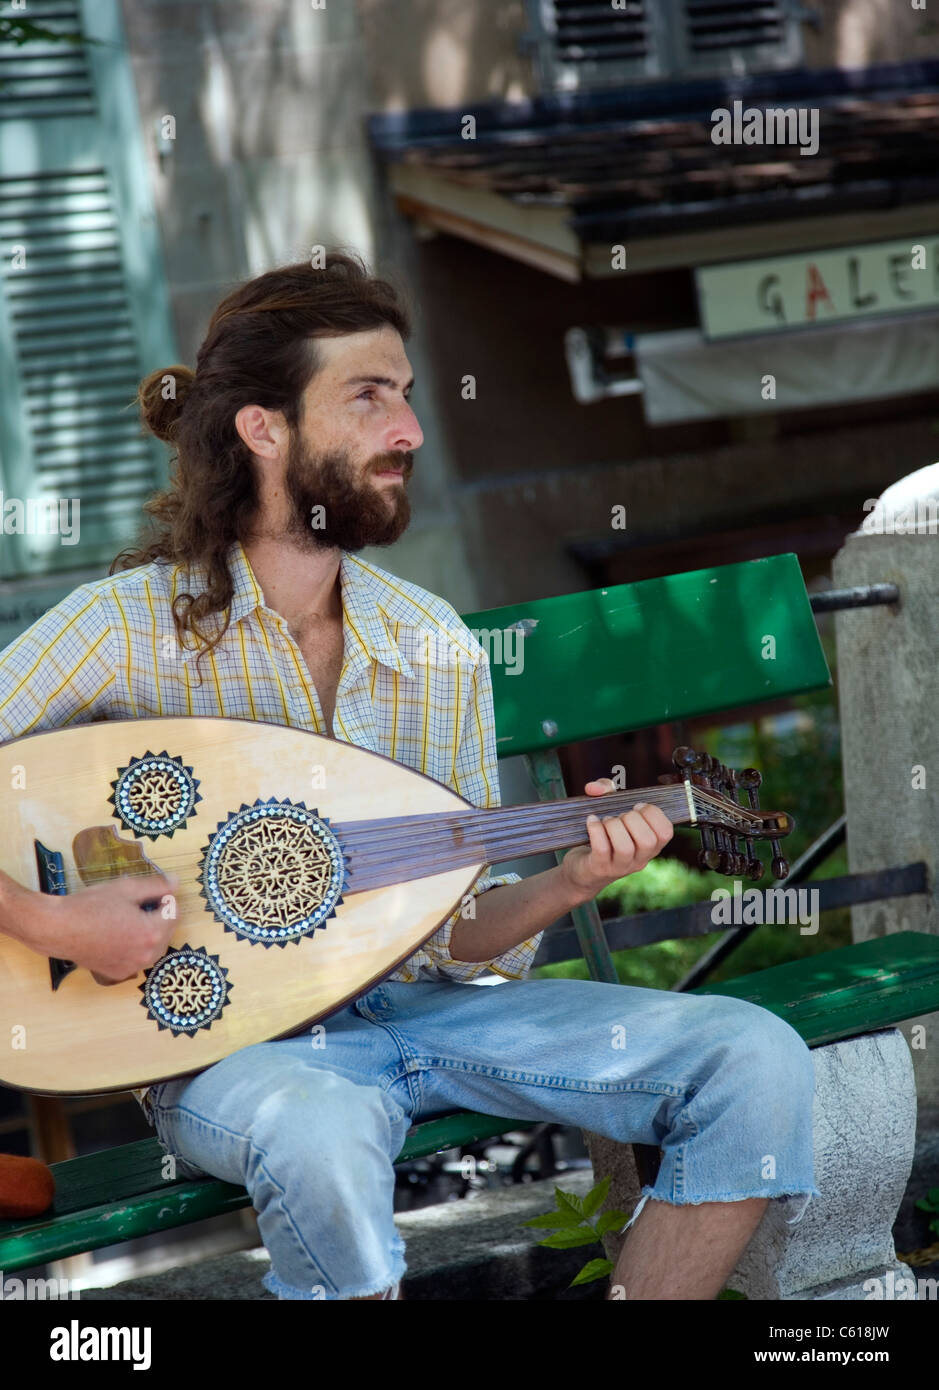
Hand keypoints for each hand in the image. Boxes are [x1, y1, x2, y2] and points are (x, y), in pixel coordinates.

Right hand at [23, 872, 180, 983]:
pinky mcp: (119, 973)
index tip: (152, 892)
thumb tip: (176, 883)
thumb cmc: (90, 906)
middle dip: (160, 915)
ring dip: (151, 932)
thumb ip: (156, 886)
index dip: (166, 898)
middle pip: (168, 930)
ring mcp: (133, 967)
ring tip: (131, 918)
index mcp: (152, 932)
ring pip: (155, 946)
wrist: (59, 929)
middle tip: (140, 904)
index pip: (175, 912)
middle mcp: (147, 954)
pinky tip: (121, 935)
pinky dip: (137, 947)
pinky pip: (139, 958)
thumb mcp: (126, 888)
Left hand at [559, 778, 673, 901]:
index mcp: (650, 847)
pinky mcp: (599, 868)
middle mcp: (639, 860)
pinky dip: (596, 830)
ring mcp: (620, 867)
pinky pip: (602, 849)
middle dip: (632, 819)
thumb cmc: (602, 836)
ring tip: (606, 821)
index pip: (666, 832)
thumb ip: (606, 791)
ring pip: (625, 847)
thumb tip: (595, 788)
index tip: (637, 807)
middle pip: (647, 840)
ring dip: (613, 826)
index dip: (653, 814)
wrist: (582, 870)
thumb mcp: (610, 811)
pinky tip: (591, 821)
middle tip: (620, 816)